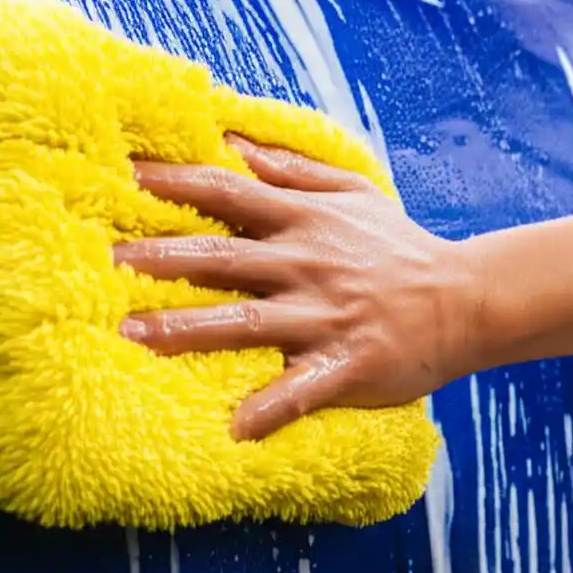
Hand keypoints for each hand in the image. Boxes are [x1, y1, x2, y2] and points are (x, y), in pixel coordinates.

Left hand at [115, 134, 480, 439]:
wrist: (464, 300)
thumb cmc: (400, 248)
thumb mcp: (352, 192)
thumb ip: (292, 170)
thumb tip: (234, 142)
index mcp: (305, 222)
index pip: (229, 194)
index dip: (175, 182)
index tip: (123, 177)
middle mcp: (307, 266)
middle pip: (223, 258)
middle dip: (163, 259)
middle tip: (108, 262)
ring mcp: (324, 318)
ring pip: (246, 322)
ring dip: (187, 329)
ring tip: (133, 334)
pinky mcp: (346, 365)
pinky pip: (300, 389)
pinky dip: (269, 409)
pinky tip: (234, 430)